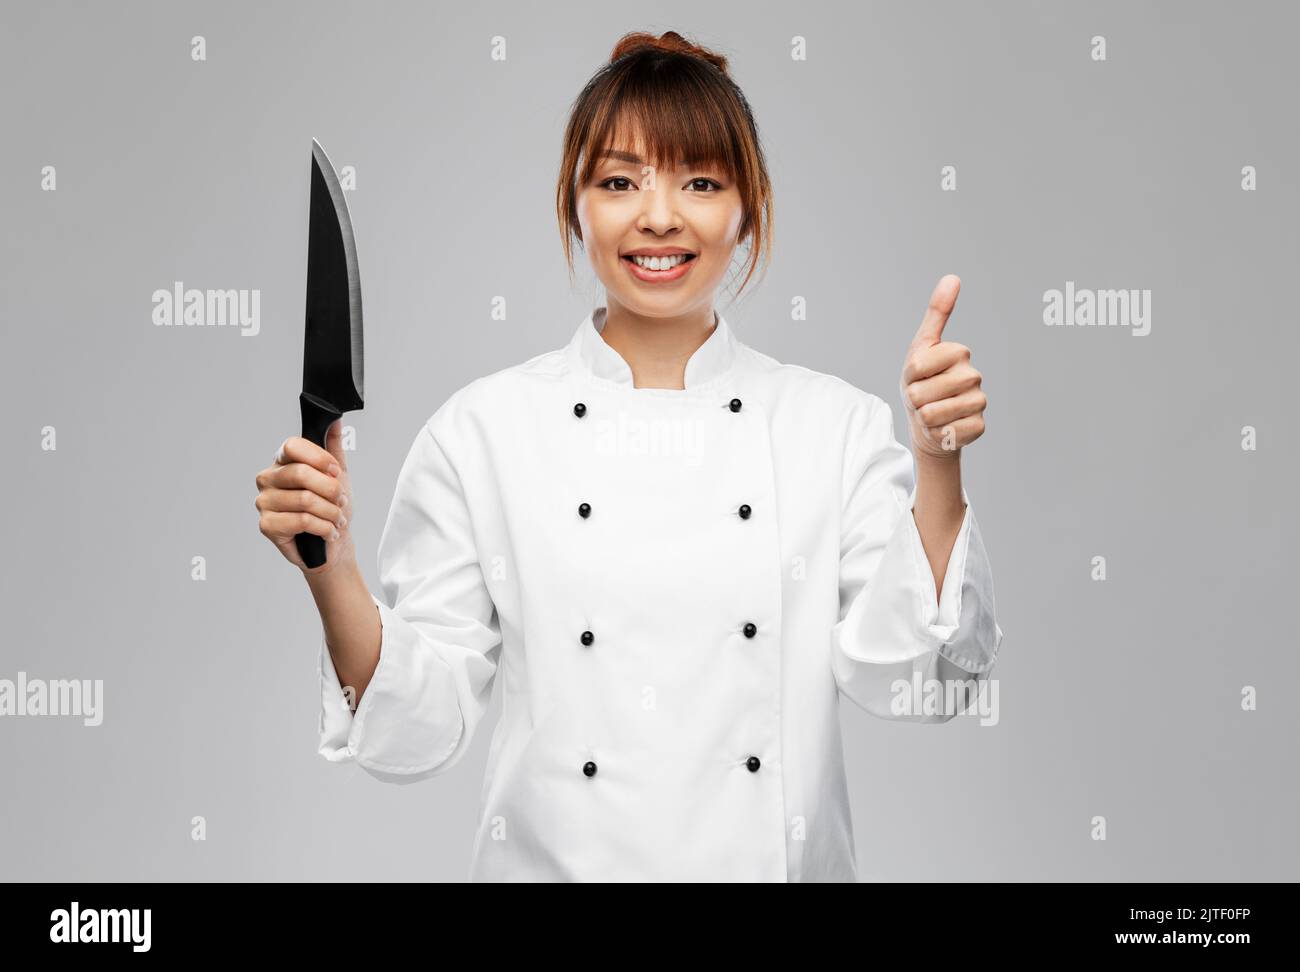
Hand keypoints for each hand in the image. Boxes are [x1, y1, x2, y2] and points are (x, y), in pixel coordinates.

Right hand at [254, 419, 355, 573]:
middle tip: (341, 501)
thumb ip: (333, 446)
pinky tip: (328, 532)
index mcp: (282, 461)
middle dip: (331, 489)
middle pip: (301, 474)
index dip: (319, 458)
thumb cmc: (331, 507)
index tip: (336, 472)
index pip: (293, 446)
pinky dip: (324, 528)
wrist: (332, 543)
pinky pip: (301, 521)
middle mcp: (268, 478)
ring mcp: (264, 502)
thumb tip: (334, 418)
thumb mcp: (338, 474)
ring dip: (331, 512)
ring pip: (304, 499)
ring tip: (337, 518)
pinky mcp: (266, 525)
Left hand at [900, 275, 986, 460]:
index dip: (908, 376)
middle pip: (921, 392)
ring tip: (931, 412)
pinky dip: (937, 434)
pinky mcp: (978, 427)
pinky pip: (945, 433)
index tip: (916, 376)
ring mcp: (978, 402)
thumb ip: (936, 313)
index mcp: (958, 352)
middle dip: (913, 399)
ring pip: (932, 414)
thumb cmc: (922, 381)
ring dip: (923, 418)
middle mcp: (972, 375)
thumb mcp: (921, 348)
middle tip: (922, 398)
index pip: (917, 366)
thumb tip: (953, 277)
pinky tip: (944, 428)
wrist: (929, 421)